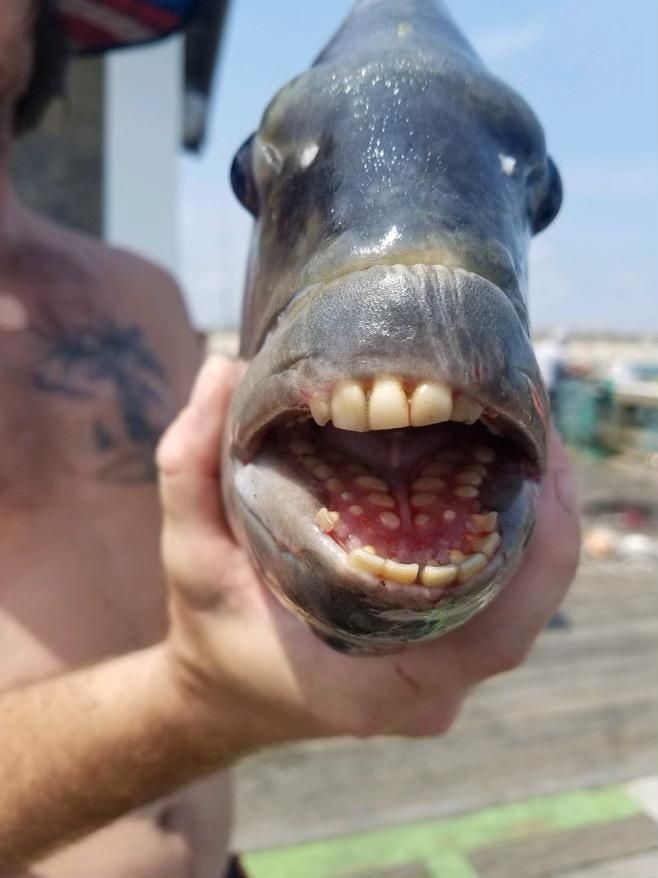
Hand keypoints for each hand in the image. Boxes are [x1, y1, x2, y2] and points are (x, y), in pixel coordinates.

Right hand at [157, 356, 579, 751]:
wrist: (224, 688)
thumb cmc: (211, 629)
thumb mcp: (188, 553)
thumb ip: (190, 464)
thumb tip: (224, 367)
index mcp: (370, 686)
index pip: (495, 640)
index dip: (543, 557)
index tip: (546, 466)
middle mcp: (424, 690)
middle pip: (523, 608)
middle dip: (548, 516)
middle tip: (538, 426)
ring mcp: (441, 673)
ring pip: (519, 600)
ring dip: (537, 519)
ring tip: (530, 437)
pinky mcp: (442, 648)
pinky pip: (500, 595)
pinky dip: (515, 536)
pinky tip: (506, 472)